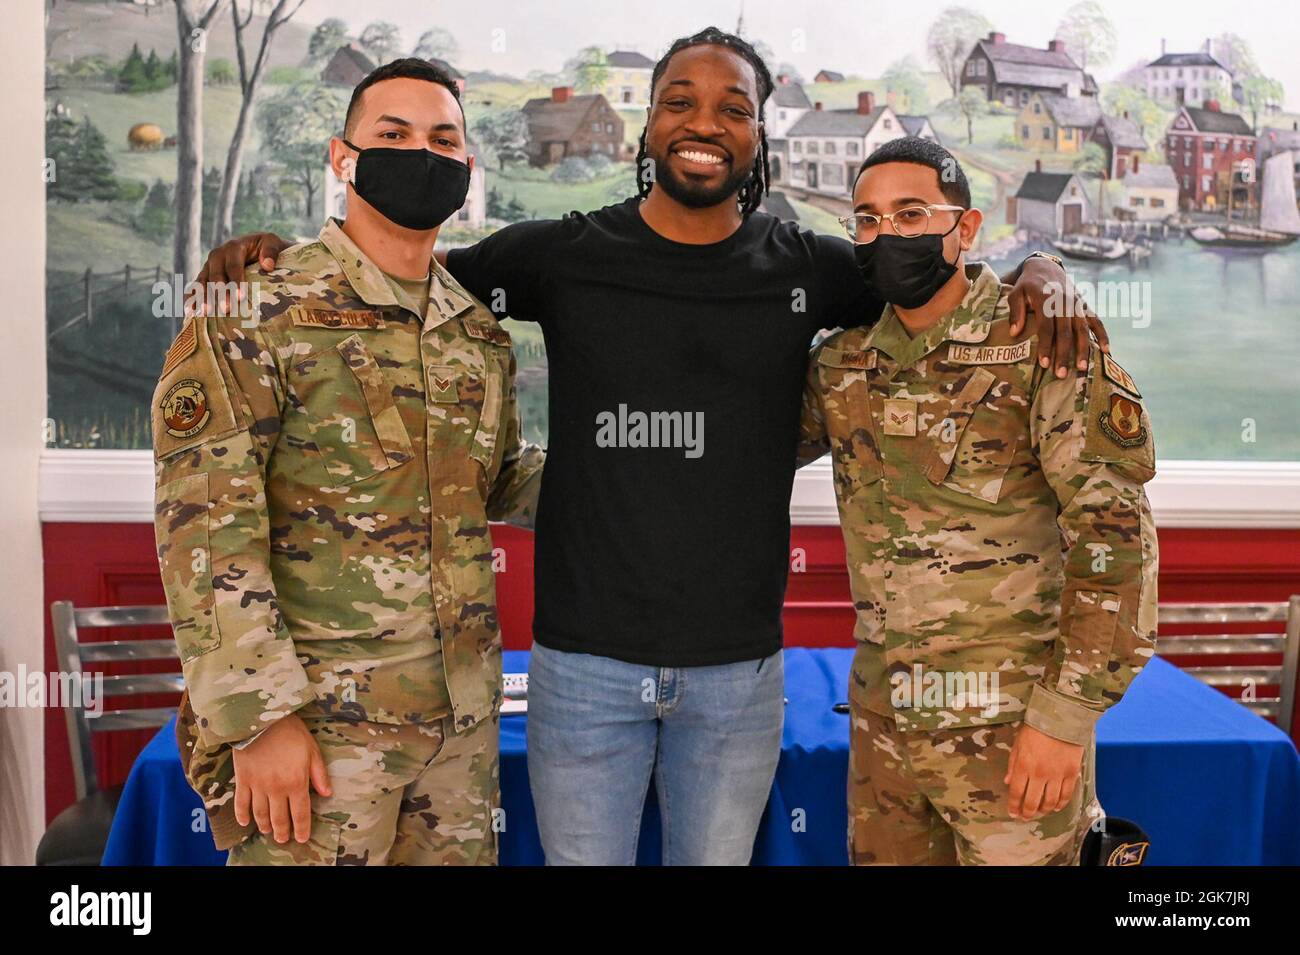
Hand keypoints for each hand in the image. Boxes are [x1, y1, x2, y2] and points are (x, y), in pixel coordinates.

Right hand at [193, 231, 289, 315]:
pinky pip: (196, 286)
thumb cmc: (267, 248)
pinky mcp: (205, 276)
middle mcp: (218, 255)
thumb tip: (268, 266)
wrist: (257, 248)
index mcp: (233, 247)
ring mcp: (210, 266)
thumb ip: (271, 250)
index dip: (236, 281)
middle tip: (226, 309)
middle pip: (217, 275)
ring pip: (203, 281)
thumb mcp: (272, 242)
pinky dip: (192, 296)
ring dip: (203, 297)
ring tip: (205, 312)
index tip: (240, 297)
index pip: (234, 265)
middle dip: (221, 293)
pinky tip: (190, 310)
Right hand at [232, 714, 331, 843]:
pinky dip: (242, 815)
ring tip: (268, 832)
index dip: (302, 828)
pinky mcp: (243, 779)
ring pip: (261, 814)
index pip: (301, 813)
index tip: (301, 838)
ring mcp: (258, 785)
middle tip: (283, 839)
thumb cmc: (291, 732)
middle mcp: (277, 788)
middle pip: (279, 818)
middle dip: (282, 831)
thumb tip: (327, 794)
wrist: (263, 717)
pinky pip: (241, 803)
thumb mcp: (312, 750)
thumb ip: (319, 774)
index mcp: (296, 782)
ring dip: (265, 826)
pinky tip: (245, 822)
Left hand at [1004, 723, 1083, 820]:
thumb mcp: (1018, 744)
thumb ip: (1013, 764)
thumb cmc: (1035, 728)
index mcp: (1023, 766)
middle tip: (1025, 817)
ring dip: (1043, 810)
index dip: (1014, 805)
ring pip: (1050, 801)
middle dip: (1027, 813)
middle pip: (1033, 801)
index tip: (1013, 813)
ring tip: (1039, 813)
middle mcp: (1039, 774)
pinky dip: (1060, 804)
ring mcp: (1057, 775)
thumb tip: (1007, 782)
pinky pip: (1066, 795)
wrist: (1061, 718)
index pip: (1016, 792)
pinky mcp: (1071, 773)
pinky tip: (1055, 807)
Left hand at [1006, 256, 1110, 377]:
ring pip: (1083, 328)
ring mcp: (1076, 304)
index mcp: (1046, 299)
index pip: (1047, 326)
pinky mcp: (1084, 305)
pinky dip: (1102, 335)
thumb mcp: (1016, 293)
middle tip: (1061, 374)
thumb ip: (1015, 312)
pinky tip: (1106, 352)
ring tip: (1083, 368)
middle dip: (1064, 353)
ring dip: (1084, 349)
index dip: (1046, 345)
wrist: (1045, 267)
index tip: (1044, 364)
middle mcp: (1064, 302)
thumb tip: (1014, 333)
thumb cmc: (1026, 285)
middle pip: (1066, 331)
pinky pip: (1096, 320)